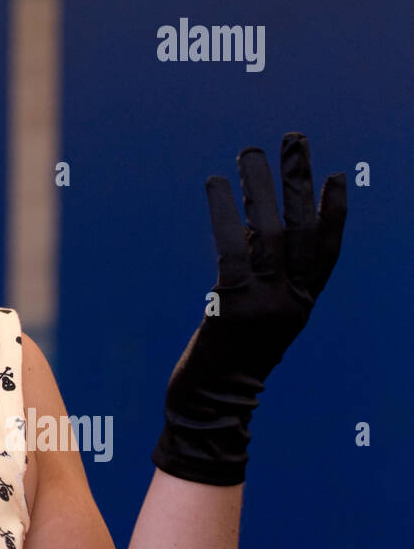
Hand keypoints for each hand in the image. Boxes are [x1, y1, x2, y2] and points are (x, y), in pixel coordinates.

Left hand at [151, 132, 346, 485]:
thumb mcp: (252, 319)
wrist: (211, 407)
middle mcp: (292, 303)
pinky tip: (216, 185)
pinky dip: (226, 213)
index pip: (328, 253)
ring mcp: (265, 305)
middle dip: (300, 182)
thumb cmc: (227, 363)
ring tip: (251, 150)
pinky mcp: (233, 306)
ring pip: (272, 234)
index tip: (337, 176)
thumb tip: (253, 232)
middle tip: (296, 140)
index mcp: (301, 307)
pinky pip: (233, 250)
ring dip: (261, 186)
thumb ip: (257, 280)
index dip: (335, 213)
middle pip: (304, 231)